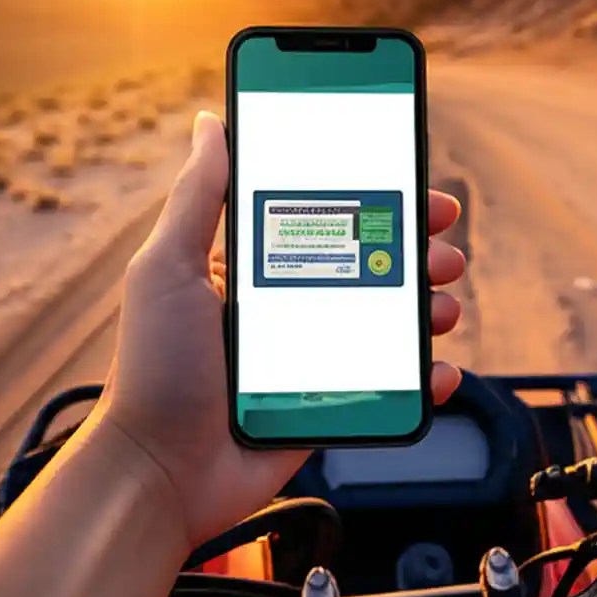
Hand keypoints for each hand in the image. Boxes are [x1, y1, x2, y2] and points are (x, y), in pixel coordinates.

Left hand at [101, 111, 466, 547]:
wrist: (162, 474)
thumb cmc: (154, 370)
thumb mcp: (168, 269)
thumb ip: (197, 197)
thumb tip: (209, 122)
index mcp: (249, 267)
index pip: (323, 216)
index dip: (371, 196)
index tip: (412, 178)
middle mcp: (285, 305)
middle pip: (367, 264)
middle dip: (413, 249)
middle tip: (442, 246)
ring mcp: (310, 355)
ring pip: (386, 320)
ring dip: (425, 306)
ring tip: (440, 305)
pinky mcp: (327, 403)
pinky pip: (388, 383)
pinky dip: (421, 376)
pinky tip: (437, 367)